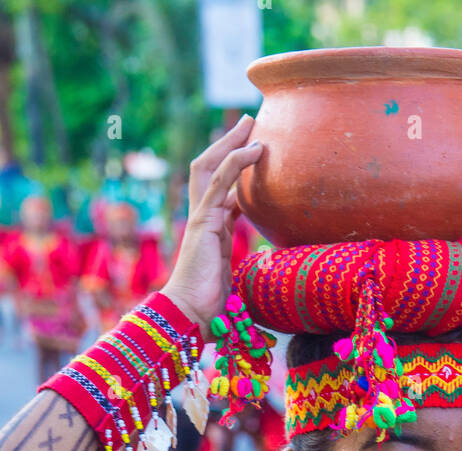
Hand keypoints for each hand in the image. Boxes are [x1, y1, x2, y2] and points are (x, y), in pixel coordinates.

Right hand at [162, 114, 262, 337]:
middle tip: (250, 123)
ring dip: (232, 141)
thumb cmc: (211, 309)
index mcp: (212, 230)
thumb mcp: (236, 281)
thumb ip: (249, 268)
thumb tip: (271, 270)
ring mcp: (201, 217)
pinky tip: (256, 148)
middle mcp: (204, 218)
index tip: (256, 155)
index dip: (239, 171)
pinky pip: (220, 181)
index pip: (224, 190)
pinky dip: (237, 161)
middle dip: (230, 144)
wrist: (190, 317)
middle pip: (212, 168)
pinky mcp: (204, 220)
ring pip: (213, 165)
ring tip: (252, 122)